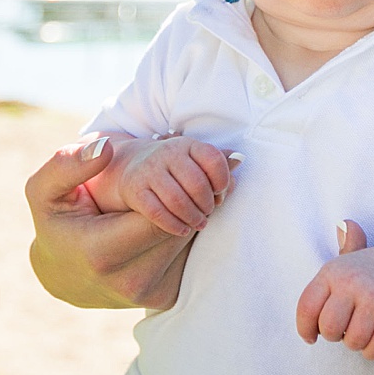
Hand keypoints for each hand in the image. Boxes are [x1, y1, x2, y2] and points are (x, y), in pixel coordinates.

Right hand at [25, 137, 197, 309]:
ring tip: (164, 200)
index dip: (164, 187)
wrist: (64, 275)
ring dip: (183, 217)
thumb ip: (66, 165)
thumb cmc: (57, 224)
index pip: (157, 212)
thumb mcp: (45, 192)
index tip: (159, 172)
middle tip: (166, 182)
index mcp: (102, 254)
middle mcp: (129, 282)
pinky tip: (164, 224)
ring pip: (187, 241)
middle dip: (176, 201)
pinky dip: (181, 236)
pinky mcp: (165, 297)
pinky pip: (188, 256)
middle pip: (178, 226)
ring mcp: (150, 294)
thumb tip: (105, 148)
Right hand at [106, 135, 237, 236]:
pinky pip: (157, 213)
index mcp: (187, 145)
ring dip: (192, 217)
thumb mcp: (195, 160)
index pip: (213, 159)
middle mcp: (167, 153)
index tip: (220, 193)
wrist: (133, 167)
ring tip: (199, 224)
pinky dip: (174, 225)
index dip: (223, 180)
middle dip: (207, 204)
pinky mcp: (135, 190)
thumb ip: (219, 164)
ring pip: (177, 200)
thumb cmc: (175, 168)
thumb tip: (240, 159)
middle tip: (208, 212)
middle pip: (196, 183)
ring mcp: (149, 171)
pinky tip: (182, 229)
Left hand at [296, 225, 373, 360]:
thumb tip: (309, 328)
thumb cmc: (358, 277)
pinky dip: (373, 351)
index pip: (307, 308)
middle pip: (329, 328)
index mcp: (331, 272)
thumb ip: (316, 294)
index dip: (305, 329)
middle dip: (333, 336)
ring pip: (353, 341)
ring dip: (354, 344)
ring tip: (358, 333)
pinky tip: (373, 342)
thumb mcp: (336, 272)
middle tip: (341, 332)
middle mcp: (351, 281)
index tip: (311, 337)